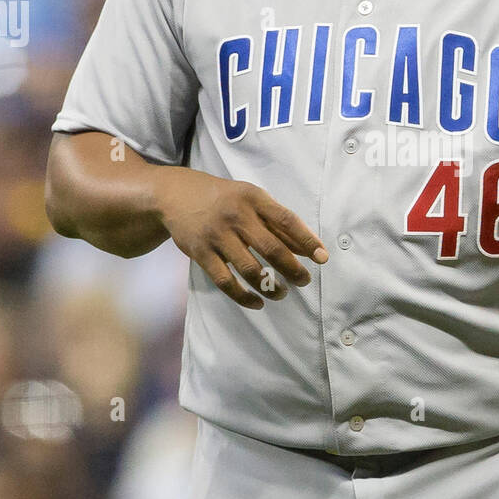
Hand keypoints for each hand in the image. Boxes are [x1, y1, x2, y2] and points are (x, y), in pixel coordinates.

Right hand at [154, 168, 327, 309]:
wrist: (175, 195)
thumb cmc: (224, 199)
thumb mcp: (250, 199)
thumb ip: (277, 222)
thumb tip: (309, 248)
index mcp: (253, 198)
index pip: (286, 220)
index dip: (307, 240)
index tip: (322, 258)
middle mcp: (236, 216)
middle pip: (271, 248)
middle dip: (293, 269)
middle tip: (305, 281)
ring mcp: (217, 235)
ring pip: (249, 269)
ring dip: (270, 286)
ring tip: (283, 293)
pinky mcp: (201, 253)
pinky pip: (225, 281)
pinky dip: (243, 296)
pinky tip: (258, 302)